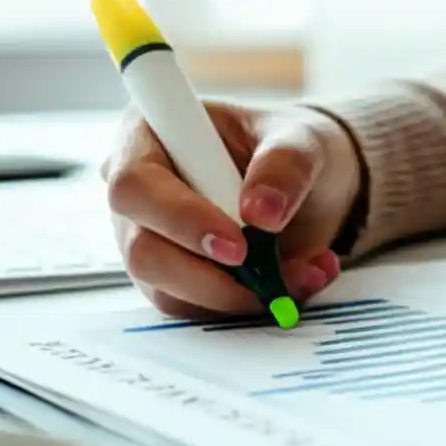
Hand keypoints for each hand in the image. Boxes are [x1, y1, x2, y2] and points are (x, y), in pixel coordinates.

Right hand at [102, 101, 361, 317]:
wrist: (309, 186)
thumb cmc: (288, 148)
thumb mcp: (302, 139)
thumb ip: (284, 165)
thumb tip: (261, 213)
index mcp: (147, 136)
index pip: (135, 184)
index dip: (179, 218)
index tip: (237, 243)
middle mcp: (138, 195)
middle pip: (142, 250)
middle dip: (209, 275)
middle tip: (268, 277)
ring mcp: (148, 241)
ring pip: (169, 290)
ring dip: (240, 294)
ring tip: (305, 272)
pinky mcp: (172, 281)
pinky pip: (198, 309)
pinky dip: (250, 303)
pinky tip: (296, 281)